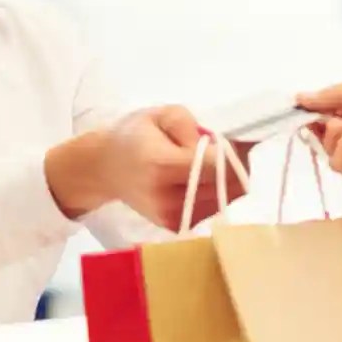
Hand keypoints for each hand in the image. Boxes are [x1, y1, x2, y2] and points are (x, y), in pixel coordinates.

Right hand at [48, 106, 247, 229]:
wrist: (104, 168)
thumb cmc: (133, 136)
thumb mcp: (160, 114)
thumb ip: (191, 126)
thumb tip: (219, 147)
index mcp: (162, 165)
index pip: (216, 165)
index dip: (233, 152)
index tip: (236, 139)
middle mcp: (168, 198)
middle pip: (226, 186)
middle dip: (234, 164)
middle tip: (226, 147)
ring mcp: (172, 217)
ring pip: (225, 199)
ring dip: (227, 179)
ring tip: (208, 162)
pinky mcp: (174, 226)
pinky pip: (212, 207)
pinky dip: (216, 191)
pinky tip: (200, 178)